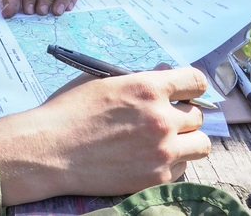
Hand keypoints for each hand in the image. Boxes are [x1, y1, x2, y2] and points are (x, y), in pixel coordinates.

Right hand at [0, 67, 211, 204]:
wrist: (49, 150)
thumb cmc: (69, 111)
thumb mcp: (101, 81)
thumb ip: (137, 77)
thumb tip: (163, 73)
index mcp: (147, 88)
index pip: (195, 81)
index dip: (191, 85)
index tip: (184, 91)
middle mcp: (161, 119)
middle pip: (197, 115)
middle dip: (183, 114)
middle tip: (164, 118)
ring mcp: (162, 151)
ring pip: (200, 144)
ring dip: (186, 140)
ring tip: (165, 140)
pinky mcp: (156, 177)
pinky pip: (183, 168)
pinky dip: (172, 162)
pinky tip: (149, 157)